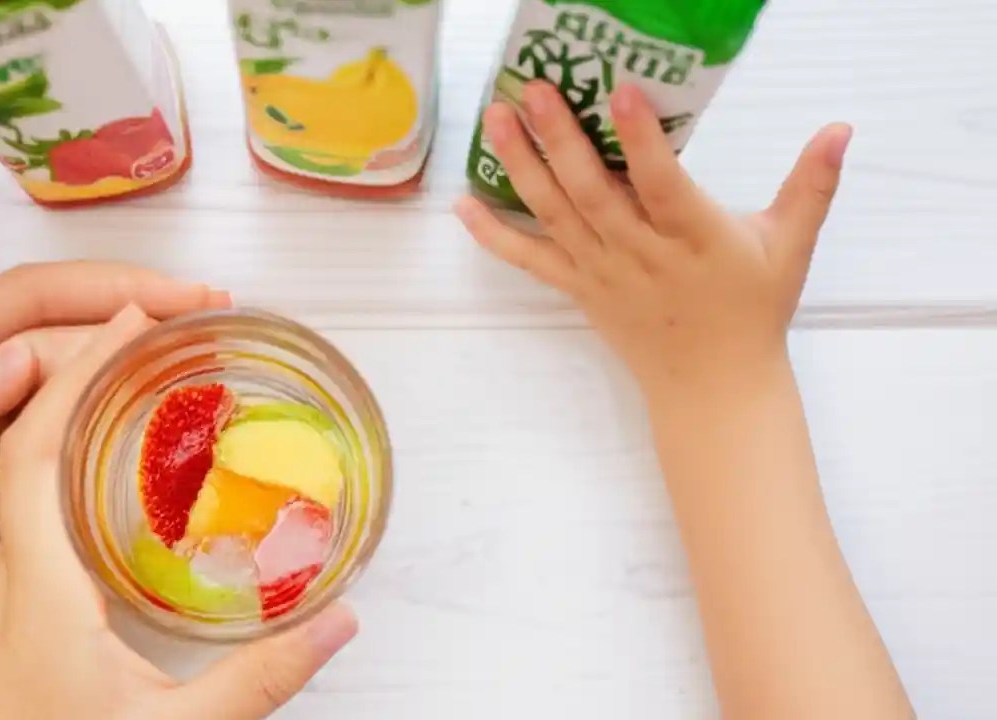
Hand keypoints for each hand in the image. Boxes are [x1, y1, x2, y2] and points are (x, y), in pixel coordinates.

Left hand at [0, 262, 229, 687]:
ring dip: (111, 332)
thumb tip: (29, 352)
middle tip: (200, 306)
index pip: (28, 304)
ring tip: (175, 338)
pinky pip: (34, 396)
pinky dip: (87, 382)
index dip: (107, 294)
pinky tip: (117, 398)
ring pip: (44, 347)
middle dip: (124, 293)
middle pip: (42, 308)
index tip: (177, 307)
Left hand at [0, 306, 358, 719]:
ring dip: (78, 405)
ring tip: (141, 374)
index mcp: (38, 580)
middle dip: (86, 368)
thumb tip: (336, 625)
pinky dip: (73, 450)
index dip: (77, 373)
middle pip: (32, 435)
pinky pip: (36, 493)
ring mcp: (8, 576)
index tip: (125, 320)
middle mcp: (12, 564)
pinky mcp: (15, 592)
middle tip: (153, 331)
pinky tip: (117, 455)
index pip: (38, 445)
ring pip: (31, 463)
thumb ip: (260, 679)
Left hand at [455, 81, 851, 399]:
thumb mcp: (791, 247)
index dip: (641, 141)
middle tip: (536, 90)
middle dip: (561, 139)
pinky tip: (463, 205)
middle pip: (593, 194)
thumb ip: (812, 185)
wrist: (713, 387)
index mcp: (695, 239)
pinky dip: (495, 237)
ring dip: (522, 167)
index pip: (664, 185)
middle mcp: (641, 255)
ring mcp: (602, 273)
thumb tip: (841, 129)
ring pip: (556, 216)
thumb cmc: (751, 311)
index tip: (620, 92)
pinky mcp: (579, 289)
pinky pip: (531, 261)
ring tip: (497, 118)